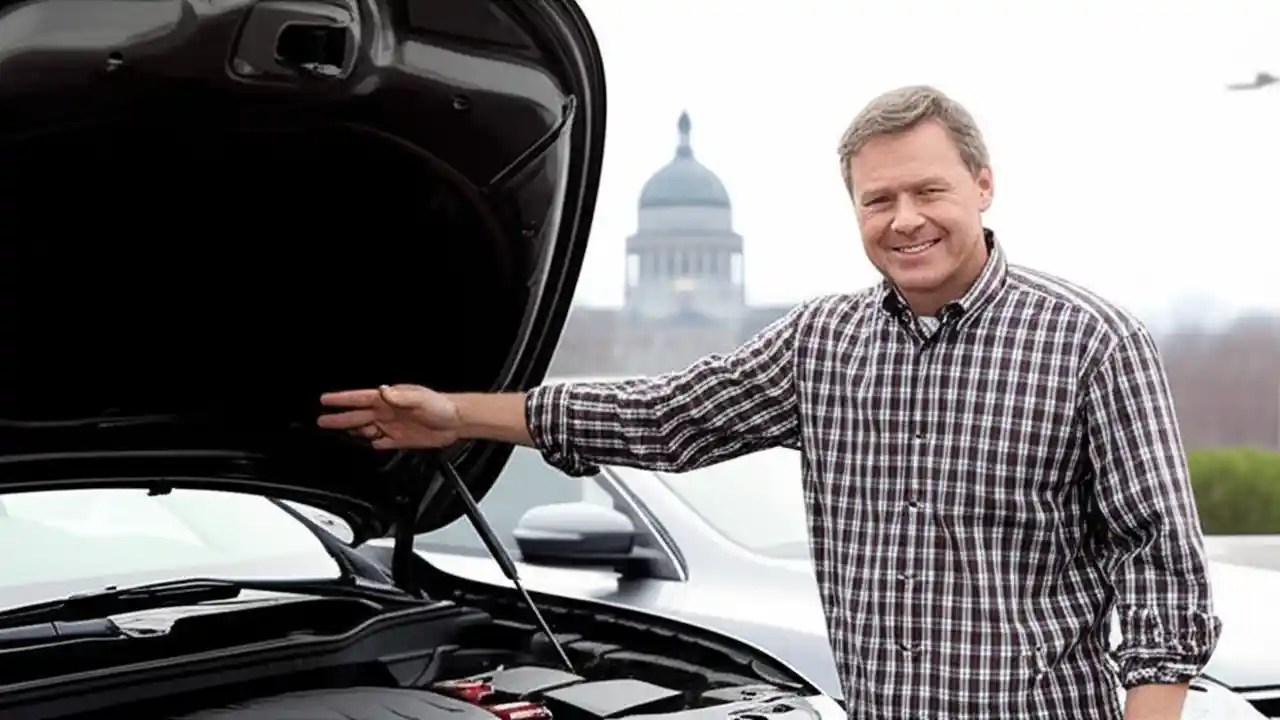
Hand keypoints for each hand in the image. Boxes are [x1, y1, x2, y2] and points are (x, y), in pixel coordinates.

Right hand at [317, 384, 461, 449]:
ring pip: (367, 428)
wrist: (457, 421)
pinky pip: (383, 442)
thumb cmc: (441, 406)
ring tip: (338, 432)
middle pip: (357, 415)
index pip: (359, 398)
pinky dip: (374, 443)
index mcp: (389, 399)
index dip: (341, 400)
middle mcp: (389, 412)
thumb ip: (400, 396)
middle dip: (339, 418)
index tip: (325, 400)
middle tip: (321, 420)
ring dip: (354, 431)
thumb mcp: (420, 398)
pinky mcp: (402, 438)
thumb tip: (383, 391)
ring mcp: (394, 425)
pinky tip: (368, 443)